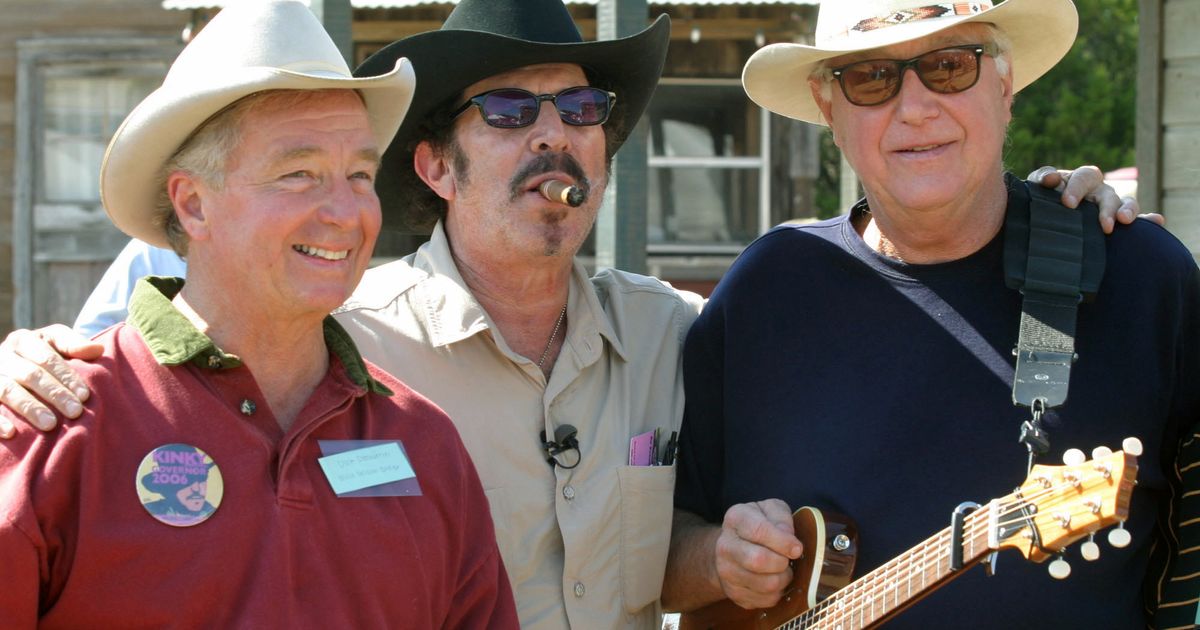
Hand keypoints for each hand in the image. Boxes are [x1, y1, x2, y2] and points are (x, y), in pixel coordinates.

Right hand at [0, 325, 100, 437]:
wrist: (15, 368)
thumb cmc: (43, 358)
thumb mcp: (56, 345)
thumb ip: (73, 345)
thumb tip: (97, 349)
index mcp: (23, 341)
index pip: (46, 358)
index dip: (66, 376)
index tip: (84, 395)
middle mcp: (3, 356)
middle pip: (30, 375)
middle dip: (55, 393)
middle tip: (75, 412)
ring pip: (7, 391)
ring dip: (30, 408)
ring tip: (50, 425)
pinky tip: (12, 434)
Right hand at [714, 499, 802, 609]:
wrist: (732, 548)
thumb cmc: (757, 526)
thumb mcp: (769, 510)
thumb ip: (781, 517)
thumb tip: (789, 537)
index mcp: (735, 519)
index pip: (759, 531)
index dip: (783, 542)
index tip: (797, 548)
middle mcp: (725, 546)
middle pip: (759, 561)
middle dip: (782, 562)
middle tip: (788, 559)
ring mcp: (727, 572)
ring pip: (766, 584)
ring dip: (783, 578)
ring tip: (783, 569)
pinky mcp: (735, 593)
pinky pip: (766, 600)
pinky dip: (778, 592)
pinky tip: (774, 579)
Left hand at [1029, 165, 1164, 233]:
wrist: (1040, 224)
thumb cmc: (1040, 201)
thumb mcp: (1037, 190)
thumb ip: (1042, 180)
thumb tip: (1050, 179)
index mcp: (1080, 180)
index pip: (1084, 176)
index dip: (1077, 187)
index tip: (1067, 203)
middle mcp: (1098, 191)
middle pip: (1107, 193)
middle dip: (1106, 207)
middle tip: (1102, 224)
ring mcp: (1110, 206)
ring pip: (1124, 204)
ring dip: (1127, 210)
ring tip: (1124, 222)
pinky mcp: (1117, 222)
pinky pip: (1139, 220)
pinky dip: (1149, 220)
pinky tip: (1157, 221)